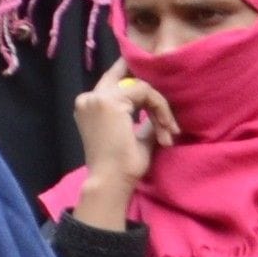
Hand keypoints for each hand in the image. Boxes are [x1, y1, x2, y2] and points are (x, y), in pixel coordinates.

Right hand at [68, 70, 174, 229]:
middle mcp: (88, 98)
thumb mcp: (133, 134)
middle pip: (127, 75)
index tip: (159, 103)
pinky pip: (146, 92)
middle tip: (169, 114)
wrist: (111, 181)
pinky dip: (161, 109)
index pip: (115, 79)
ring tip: (169, 131)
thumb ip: (142, 117)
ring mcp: (97, 98)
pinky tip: (166, 129)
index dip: (138, 80)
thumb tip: (159, 104)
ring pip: (141, 86)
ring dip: (160, 107)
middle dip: (151, 91)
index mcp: (89, 106)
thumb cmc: (120, 165)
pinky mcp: (111, 101)